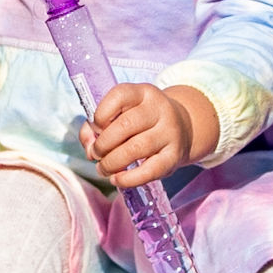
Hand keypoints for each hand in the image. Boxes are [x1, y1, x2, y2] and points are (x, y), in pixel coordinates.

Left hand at [85, 80, 211, 189]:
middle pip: (125, 126)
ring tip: (103, 169)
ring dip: (112, 163)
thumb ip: (96, 125)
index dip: (100, 115)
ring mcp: (169, 132)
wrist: (183, 127)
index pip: (119, 96)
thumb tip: (89, 147)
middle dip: (103, 144)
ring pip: (136, 149)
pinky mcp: (174, 156)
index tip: (96, 128)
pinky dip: (129, 179)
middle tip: (96, 154)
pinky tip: (117, 179)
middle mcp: (159, 109)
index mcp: (143, 93)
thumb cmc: (142, 121)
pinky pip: (150, 170)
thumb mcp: (122, 112)